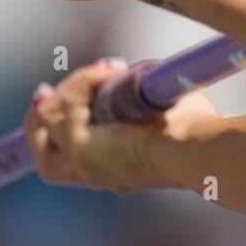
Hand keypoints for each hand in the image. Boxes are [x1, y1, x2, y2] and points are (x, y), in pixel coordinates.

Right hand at [24, 59, 221, 193]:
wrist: (201, 148)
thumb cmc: (198, 131)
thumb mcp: (164, 111)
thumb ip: (146, 97)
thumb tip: (141, 76)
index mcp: (116, 168)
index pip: (66, 155)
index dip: (51, 126)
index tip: (45, 96)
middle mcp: (95, 172)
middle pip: (43, 148)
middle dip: (43, 111)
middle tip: (62, 83)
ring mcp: (84, 165)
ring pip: (48, 123)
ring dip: (70, 89)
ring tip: (104, 72)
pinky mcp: (82, 150)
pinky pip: (63, 110)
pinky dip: (82, 84)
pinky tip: (110, 73)